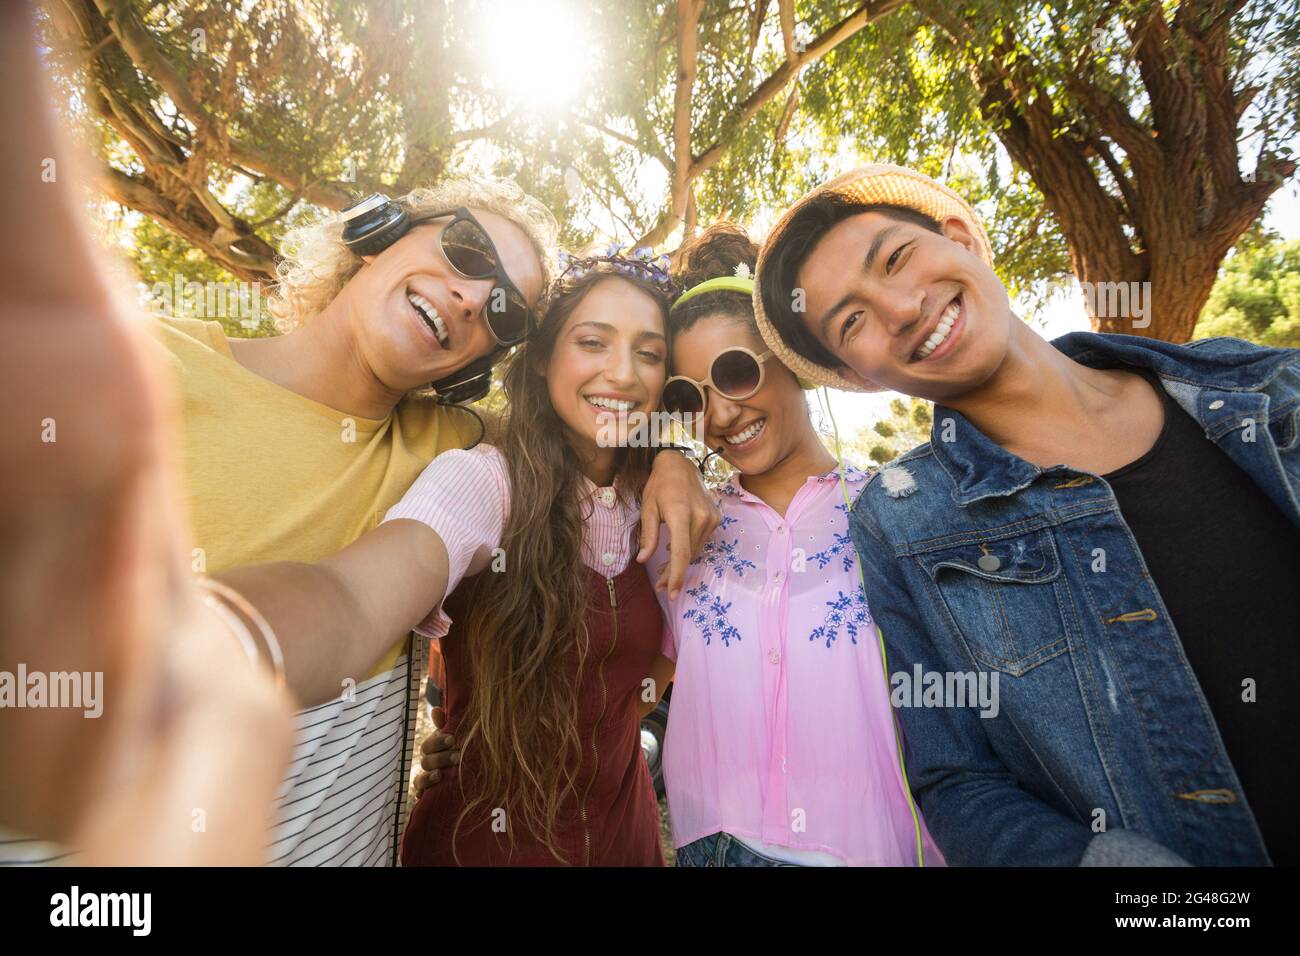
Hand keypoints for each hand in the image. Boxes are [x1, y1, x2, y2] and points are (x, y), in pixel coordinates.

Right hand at [414, 706, 460, 791]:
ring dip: (429, 777)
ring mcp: (427, 780)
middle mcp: (428, 764)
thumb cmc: (459, 750)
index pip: (428, 745)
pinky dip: (422, 794)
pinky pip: (420, 795)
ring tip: (440, 775)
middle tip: (456, 756)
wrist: (471, 774)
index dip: (438, 742)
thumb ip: (446, 725)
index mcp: (433, 749)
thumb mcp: (454, 737)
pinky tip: (425, 795)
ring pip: (420, 779)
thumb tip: (436, 710)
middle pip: (426, 761)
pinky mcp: (429, 795)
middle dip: (440, 758)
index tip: (452, 739)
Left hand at [637, 450, 719, 598]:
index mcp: (681, 515)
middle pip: (688, 556)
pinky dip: (690, 549)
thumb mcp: (648, 508)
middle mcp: (701, 517)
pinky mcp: (716, 518)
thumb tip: (643, 560)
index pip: (681, 553)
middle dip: (674, 573)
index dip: (676, 576)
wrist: (680, 464)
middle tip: (661, 585)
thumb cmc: (659, 485)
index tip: (671, 593)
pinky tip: (677, 551)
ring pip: (696, 550)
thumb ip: (648, 535)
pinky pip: (702, 541)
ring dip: (682, 562)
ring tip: (665, 570)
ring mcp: (711, 517)